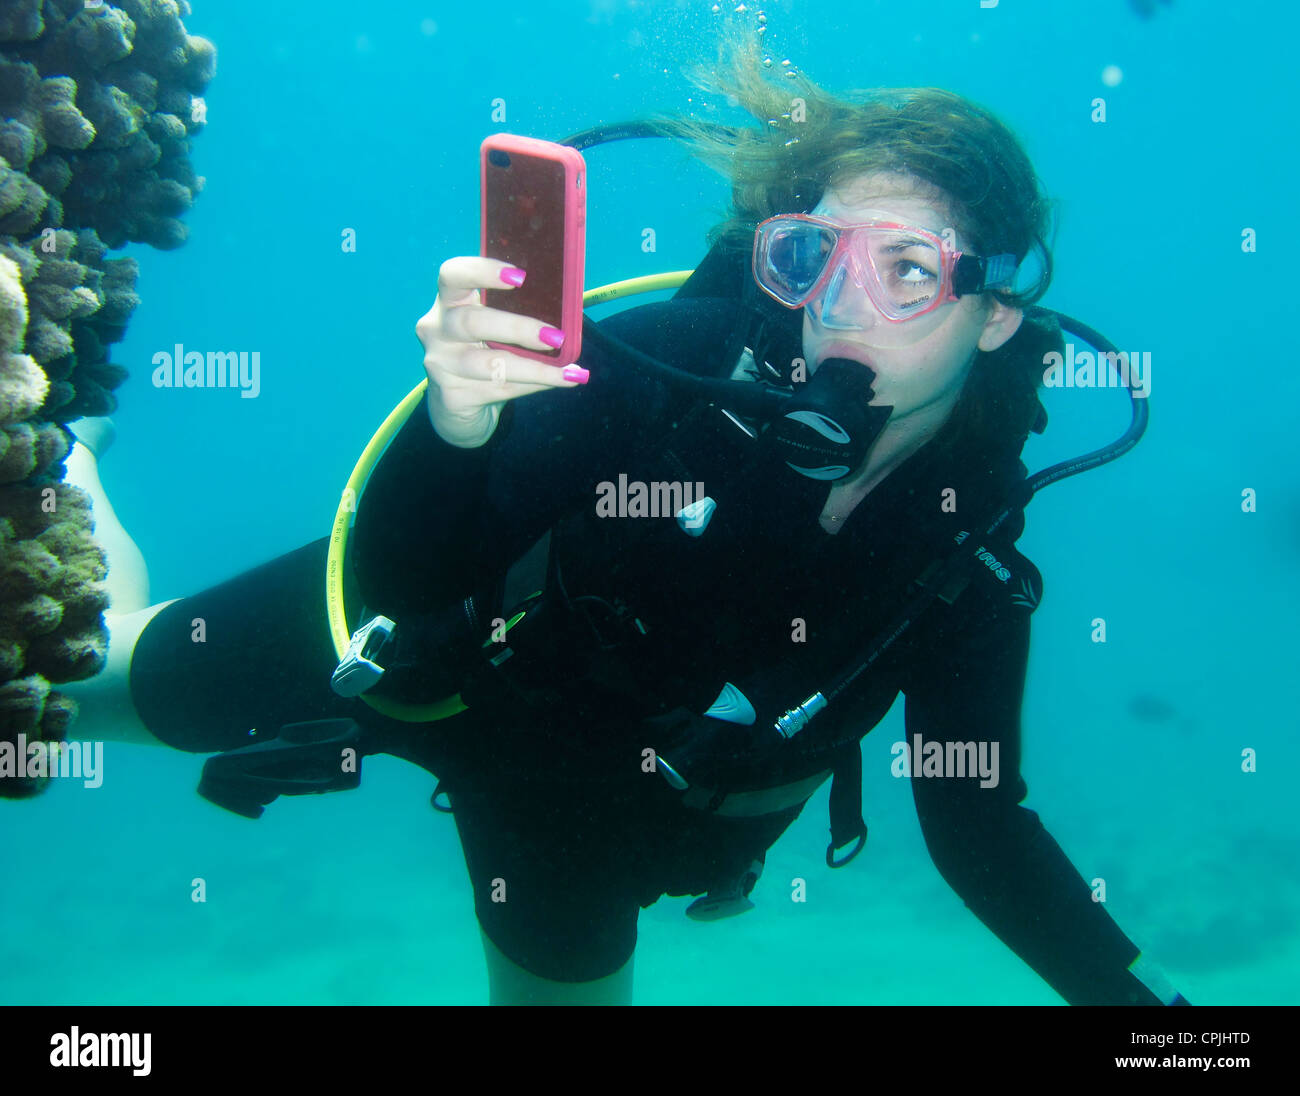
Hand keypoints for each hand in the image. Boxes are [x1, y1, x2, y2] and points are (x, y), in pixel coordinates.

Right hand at [414, 257, 584, 447]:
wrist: (458, 406)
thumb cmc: (483, 352)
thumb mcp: (492, 328)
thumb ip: (514, 314)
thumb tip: (566, 317)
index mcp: (449, 301)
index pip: (453, 275)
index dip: (482, 271)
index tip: (519, 277)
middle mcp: (436, 329)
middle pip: (471, 322)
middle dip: (517, 328)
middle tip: (555, 337)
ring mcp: (440, 364)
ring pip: (489, 364)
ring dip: (534, 367)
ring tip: (567, 371)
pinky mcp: (451, 396)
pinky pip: (499, 388)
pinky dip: (533, 385)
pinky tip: (558, 381)